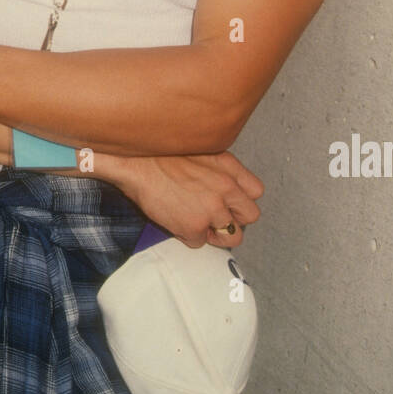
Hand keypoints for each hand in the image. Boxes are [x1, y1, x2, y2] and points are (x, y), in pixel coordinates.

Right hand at [111, 151, 263, 248]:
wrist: (136, 163)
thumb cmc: (161, 154)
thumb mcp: (200, 151)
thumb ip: (219, 170)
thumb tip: (225, 189)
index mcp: (229, 167)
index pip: (256, 191)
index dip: (240, 199)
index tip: (226, 201)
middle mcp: (226, 188)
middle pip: (251, 216)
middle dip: (234, 219)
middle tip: (214, 217)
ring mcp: (213, 209)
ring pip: (232, 237)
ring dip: (215, 233)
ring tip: (195, 222)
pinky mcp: (195, 227)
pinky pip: (200, 243)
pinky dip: (188, 236)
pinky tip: (175, 221)